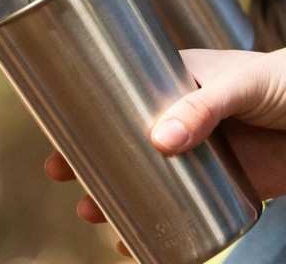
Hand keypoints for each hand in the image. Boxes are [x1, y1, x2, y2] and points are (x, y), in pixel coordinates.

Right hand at [45, 47, 285, 254]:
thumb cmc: (281, 79)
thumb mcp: (235, 84)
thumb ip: (200, 108)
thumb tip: (160, 140)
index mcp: (172, 80)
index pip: (115, 95)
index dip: (83, 115)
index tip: (56, 136)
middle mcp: (180, 116)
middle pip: (123, 140)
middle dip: (90, 162)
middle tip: (65, 179)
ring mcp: (202, 151)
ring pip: (150, 177)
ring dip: (120, 196)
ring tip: (99, 216)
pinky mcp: (230, 184)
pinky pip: (190, 208)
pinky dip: (165, 225)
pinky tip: (144, 240)